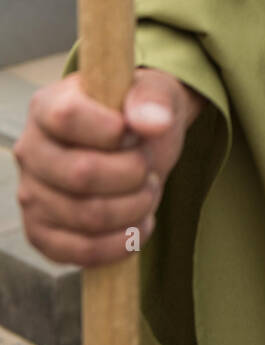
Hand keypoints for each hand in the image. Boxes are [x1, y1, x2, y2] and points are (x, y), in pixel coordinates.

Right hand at [13, 66, 204, 267]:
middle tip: (150, 168)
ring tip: (149, 193)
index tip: (137, 134)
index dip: (111, 130)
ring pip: (86, 216)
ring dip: (134, 208)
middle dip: (133, 174)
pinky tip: (140, 224)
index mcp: (47, 106)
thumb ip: (153, 99)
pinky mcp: (41, 234)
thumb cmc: (136, 116)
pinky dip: (121, 243)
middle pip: (81, 174)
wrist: (133, 147)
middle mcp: (30, 151)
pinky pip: (80, 251)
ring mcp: (31, 195)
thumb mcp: (152, 93)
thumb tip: (154, 122)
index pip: (67, 117)